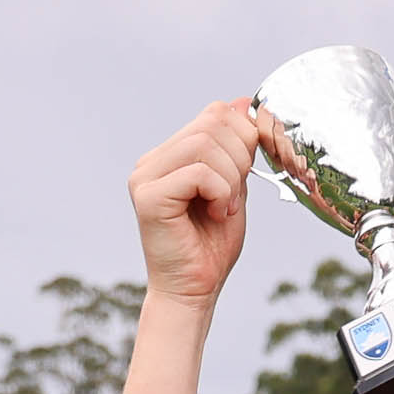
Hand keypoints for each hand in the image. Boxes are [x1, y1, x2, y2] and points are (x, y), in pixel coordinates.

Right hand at [132, 101, 262, 307]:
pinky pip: (199, 172)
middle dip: (241, 157)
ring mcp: (145, 177)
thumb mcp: (234, 186)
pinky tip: (215, 214)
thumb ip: (237, 148)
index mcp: (170, 155)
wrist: (194, 291)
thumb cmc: (212, 246)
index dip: (244, 135)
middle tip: (234, 196)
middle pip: (212, 123)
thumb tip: (244, 101)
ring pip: (206, 144)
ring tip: (224, 207)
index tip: (247, 173)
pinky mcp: (149, 196)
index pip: (214, 114)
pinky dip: (220, 192)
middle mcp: (152, 161)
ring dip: (231, 178)